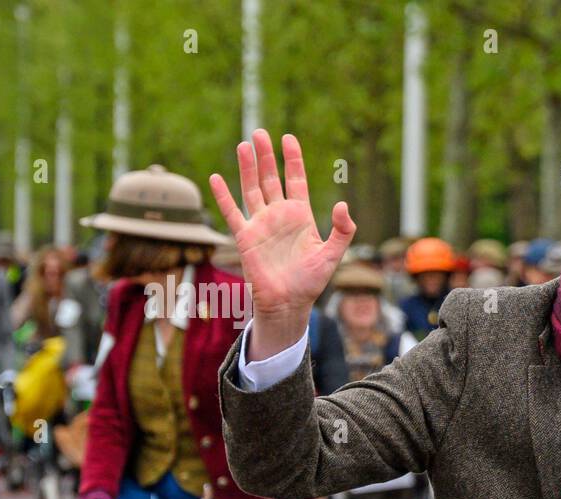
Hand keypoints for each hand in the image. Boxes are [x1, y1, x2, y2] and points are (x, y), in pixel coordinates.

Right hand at [208, 131, 355, 358]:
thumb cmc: (311, 281)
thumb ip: (343, 230)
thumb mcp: (334, 254)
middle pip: (271, 179)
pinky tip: (216, 178)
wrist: (289, 303)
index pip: (296, 180)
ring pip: (252, 189)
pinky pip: (232, 213)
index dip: (292, 159)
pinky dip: (224, 196)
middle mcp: (279, 216)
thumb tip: (343, 204)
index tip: (288, 138)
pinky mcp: (245, 237)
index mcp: (301, 216)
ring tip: (244, 145)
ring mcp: (261, 224)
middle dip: (267, 156)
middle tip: (260, 132)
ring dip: (247, 168)